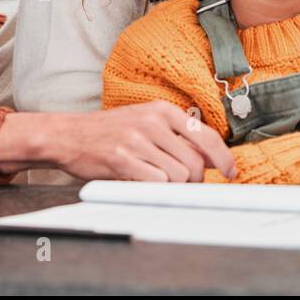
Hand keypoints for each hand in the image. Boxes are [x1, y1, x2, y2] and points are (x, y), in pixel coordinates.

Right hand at [0, 102, 236, 181]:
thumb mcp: (145, 122)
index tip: (230, 171)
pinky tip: (143, 184)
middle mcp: (152, 121)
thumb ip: (175, 137)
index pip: (206, 135)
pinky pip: (155, 183)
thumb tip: (209, 158)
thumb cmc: (109, 132)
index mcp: (162, 110)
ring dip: (173, 187)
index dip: (223, 157)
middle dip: (195, 181)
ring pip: (178, 176)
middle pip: (195, 162)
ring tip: (157, 182)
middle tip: (183, 185)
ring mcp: (137, 139)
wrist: (69, 135)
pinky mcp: (122, 159)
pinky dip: (155, 190)